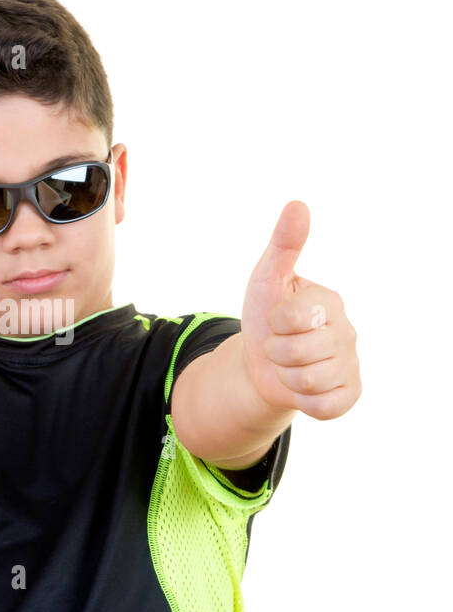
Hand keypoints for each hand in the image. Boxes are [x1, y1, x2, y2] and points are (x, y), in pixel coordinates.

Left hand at [239, 201, 361, 419]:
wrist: (261, 364)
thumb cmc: (266, 317)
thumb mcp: (266, 279)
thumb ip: (283, 245)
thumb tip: (298, 204)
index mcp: (329, 301)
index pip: (292, 318)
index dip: (273, 324)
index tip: (276, 320)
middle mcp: (347, 331)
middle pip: (298, 353)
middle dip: (276, 353)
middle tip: (280, 347)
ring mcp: (351, 364)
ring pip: (308, 381)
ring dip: (287, 377)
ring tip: (289, 366)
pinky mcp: (349, 394)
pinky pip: (326, 407)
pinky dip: (305, 401)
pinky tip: (303, 388)